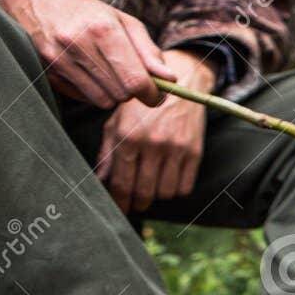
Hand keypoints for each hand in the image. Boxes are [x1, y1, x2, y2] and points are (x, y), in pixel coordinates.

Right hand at [0, 0, 174, 108]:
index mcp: (104, 29)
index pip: (136, 80)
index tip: (156, 94)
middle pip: (122, 94)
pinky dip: (90, 90)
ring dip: (111, 92)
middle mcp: (79, 44)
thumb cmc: (84, 10)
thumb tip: (170, 79)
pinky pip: (82, 97)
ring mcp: (59, 59)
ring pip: (103, 100)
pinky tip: (85, 70)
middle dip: (131, 90)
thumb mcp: (121, 20)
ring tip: (105, 70)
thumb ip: (148, 51)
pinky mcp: (46, 71)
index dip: (152, 94)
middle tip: (127, 75)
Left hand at [97, 50, 215, 212]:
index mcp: (128, 137)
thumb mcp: (117, 122)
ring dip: (156, 196)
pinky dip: (175, 191)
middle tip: (134, 205)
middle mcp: (152, 144)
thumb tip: (100, 180)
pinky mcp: (194, 152)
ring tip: (151, 190)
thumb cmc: (141, 105)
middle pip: (144, 191)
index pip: (122, 182)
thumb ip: (108, 152)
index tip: (119, 209)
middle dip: (137, 203)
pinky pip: (185, 186)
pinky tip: (168, 183)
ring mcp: (175, 149)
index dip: (119, 201)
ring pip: (165, 193)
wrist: (180, 85)